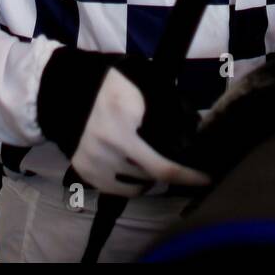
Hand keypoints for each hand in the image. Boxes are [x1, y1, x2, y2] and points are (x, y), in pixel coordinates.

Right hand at [37, 48, 209, 196]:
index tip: (206, 179)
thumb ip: (166, 105)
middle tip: (169, 154)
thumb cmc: (113, 85)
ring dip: (148, 176)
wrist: (68, 91)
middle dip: (166, 169)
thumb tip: (191, 129)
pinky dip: (130, 182)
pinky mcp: (84, 171)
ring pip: (135, 186)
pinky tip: (131, 164)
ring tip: (147, 156)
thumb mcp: (143, 85)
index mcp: (123, 124)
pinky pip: (117, 189)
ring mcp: (93, 162)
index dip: (187, 176)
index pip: (161, 165)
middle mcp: (106, 148)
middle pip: (150, 176)